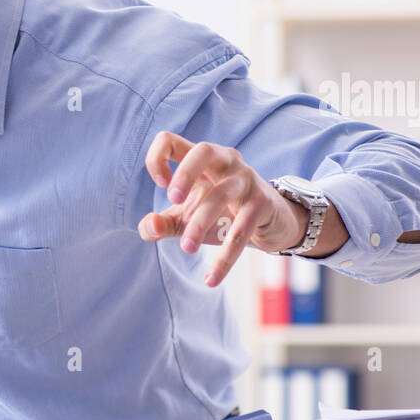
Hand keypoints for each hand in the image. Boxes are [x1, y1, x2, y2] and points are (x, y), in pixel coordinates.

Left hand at [137, 132, 308, 287]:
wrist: (272, 225)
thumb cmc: (222, 215)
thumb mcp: (186, 218)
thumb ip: (162, 224)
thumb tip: (148, 228)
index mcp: (200, 161)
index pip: (170, 141)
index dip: (157, 158)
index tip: (159, 184)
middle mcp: (226, 162)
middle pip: (204, 151)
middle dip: (186, 173)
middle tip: (173, 200)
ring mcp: (247, 180)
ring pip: (221, 194)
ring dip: (200, 222)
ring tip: (186, 248)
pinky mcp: (264, 204)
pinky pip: (242, 229)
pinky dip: (225, 257)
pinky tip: (211, 279)